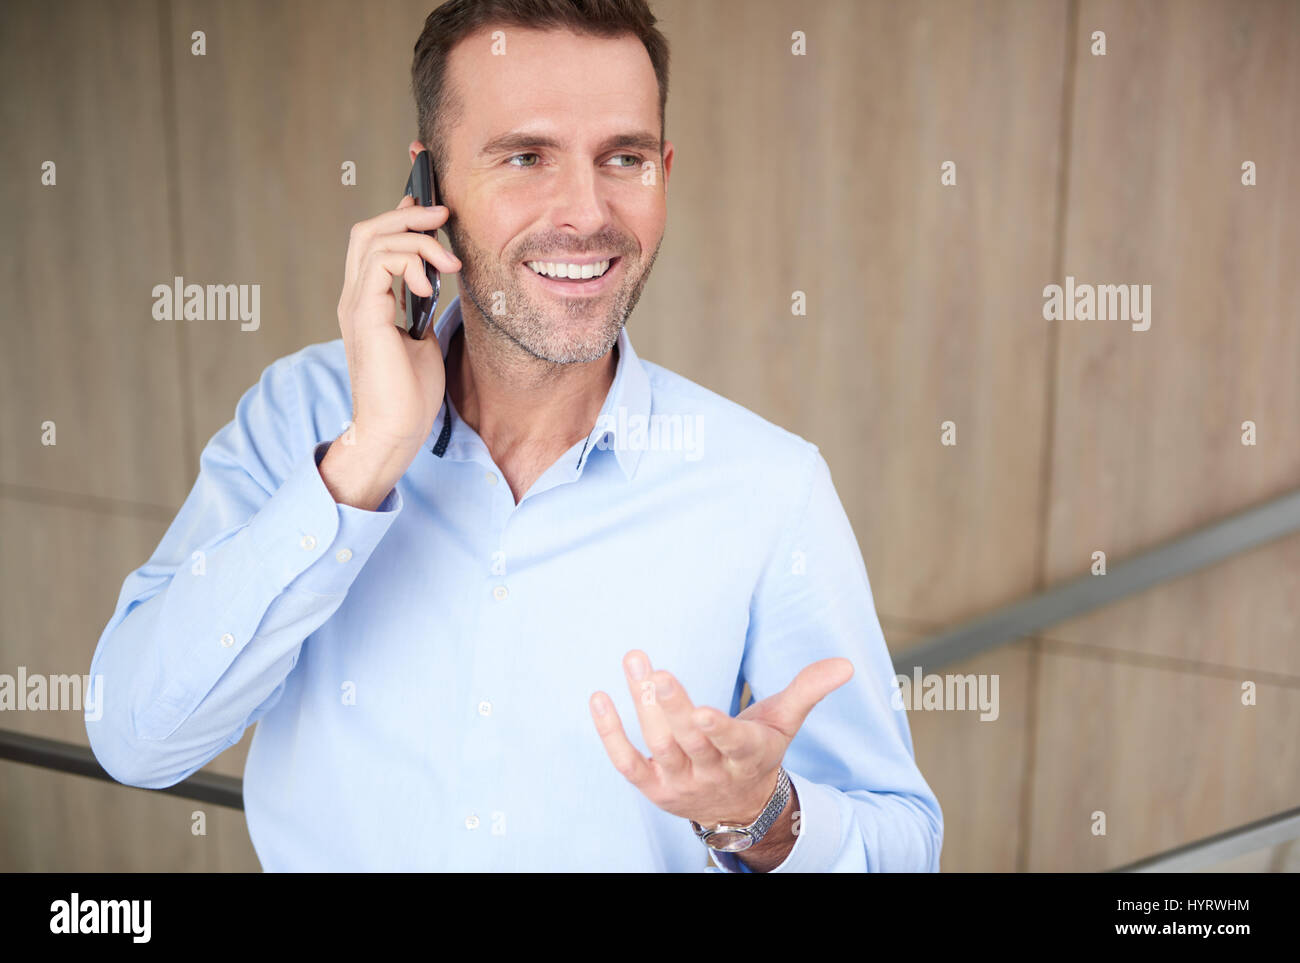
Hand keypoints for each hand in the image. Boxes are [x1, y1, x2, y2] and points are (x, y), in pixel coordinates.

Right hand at [324, 195, 461, 507]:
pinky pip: (380, 262)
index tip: (434, 214)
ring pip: (373, 238)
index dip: (401, 219)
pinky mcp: (365, 315)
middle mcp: (355, 298)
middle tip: (443, 216)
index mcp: (367, 302)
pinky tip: (428, 283)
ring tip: (449, 261)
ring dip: (417, 238)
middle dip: (408, 215)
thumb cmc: (410, 394)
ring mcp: (356, 304)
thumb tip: (434, 277)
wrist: (396, 430)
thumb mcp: (422, 337)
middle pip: (368, 230)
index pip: (374, 243)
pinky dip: (409, 261)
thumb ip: (421, 306)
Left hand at [588, 650, 853, 828]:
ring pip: (658, 746)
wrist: (737, 807)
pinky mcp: (651, 786)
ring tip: (636, 663)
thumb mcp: (785, 722)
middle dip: (672, 707)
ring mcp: (679, 781)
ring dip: (642, 708)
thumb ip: (809, 689)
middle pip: (688, 741)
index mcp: (746, 755)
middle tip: (655, 671)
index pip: (732, 743)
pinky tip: (599, 698)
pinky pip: (626, 761)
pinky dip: (610, 734)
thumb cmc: (759, 751)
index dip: (716, 730)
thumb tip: (846, 663)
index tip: (701, 711)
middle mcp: (711, 771)